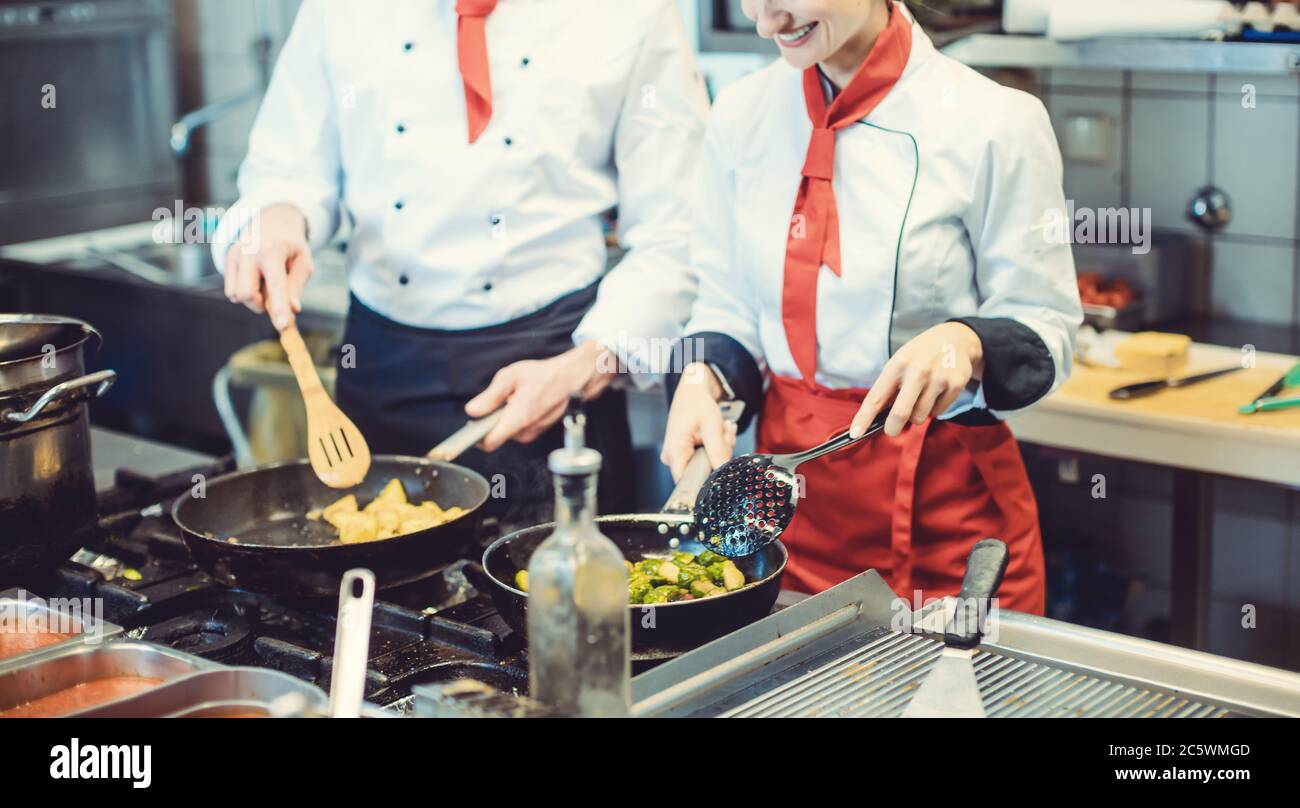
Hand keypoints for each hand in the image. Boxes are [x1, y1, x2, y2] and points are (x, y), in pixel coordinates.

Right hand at [223, 203, 313, 331]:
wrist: (272, 219)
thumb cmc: (291, 245)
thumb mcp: (303, 261)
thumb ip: (297, 285)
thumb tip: (292, 310)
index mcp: (272, 251)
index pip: (276, 285)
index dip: (279, 307)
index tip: (283, 326)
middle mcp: (249, 252)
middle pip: (246, 294)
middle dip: (259, 305)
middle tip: (272, 300)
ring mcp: (235, 255)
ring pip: (235, 294)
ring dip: (252, 298)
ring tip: (265, 282)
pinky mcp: (227, 259)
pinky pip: (230, 289)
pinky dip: (243, 291)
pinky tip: (255, 278)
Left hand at [465, 341, 617, 450]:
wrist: (572, 379)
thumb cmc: (545, 375)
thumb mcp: (510, 377)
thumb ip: (490, 397)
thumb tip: (473, 411)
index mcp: (518, 418)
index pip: (489, 443)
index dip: (476, 436)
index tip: (471, 425)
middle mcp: (526, 431)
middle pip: (497, 435)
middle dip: (493, 420)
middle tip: (501, 400)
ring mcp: (534, 432)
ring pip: (508, 431)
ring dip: (506, 417)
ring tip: (516, 398)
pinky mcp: (538, 430)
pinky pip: (519, 428)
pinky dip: (517, 417)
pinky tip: (525, 402)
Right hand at [659, 363, 737, 480]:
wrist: (692, 391)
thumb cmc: (697, 404)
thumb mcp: (712, 427)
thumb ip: (719, 452)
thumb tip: (725, 474)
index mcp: (674, 453)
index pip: (687, 484)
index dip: (707, 482)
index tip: (723, 467)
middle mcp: (672, 458)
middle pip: (701, 472)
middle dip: (720, 455)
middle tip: (726, 435)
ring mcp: (677, 456)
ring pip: (706, 464)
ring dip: (721, 448)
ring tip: (723, 428)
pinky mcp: (684, 453)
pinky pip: (705, 457)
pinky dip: (716, 446)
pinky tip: (719, 431)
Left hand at [850, 322, 984, 438]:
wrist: (955, 338)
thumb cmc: (919, 355)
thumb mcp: (899, 362)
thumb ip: (888, 387)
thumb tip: (876, 418)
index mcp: (898, 364)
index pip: (876, 397)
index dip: (864, 418)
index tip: (855, 434)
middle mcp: (918, 371)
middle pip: (900, 413)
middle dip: (892, 428)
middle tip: (891, 430)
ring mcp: (938, 378)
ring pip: (920, 417)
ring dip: (916, 414)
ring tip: (919, 398)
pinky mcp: (955, 385)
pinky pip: (937, 412)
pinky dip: (933, 409)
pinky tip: (935, 393)